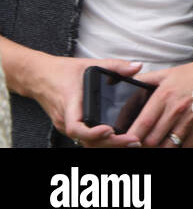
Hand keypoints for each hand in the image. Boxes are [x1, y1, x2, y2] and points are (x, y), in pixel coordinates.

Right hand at [27, 54, 143, 146]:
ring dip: (107, 144)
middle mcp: (66, 120)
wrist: (39, 77)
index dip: (92, 133)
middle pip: (86, 140)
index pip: (76, 127)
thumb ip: (115, 66)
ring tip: (131, 141)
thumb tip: (137, 67)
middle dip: (111, 143)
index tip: (109, 130)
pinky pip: (85, 139)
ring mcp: (66, 126)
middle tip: (133, 140)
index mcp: (70, 105)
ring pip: (86, 142)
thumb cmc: (62, 71)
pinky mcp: (69, 126)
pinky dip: (101, 141)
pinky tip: (118, 138)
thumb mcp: (90, 64)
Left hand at [124, 50, 192, 147]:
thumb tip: (118, 81)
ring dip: (159, 149)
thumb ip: (144, 80)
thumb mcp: (168, 72)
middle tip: (138, 146)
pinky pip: (188, 147)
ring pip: (168, 146)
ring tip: (155, 147)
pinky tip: (175, 147)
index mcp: (164, 95)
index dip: (131, 137)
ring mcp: (190, 120)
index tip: (125, 141)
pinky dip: (180, 150)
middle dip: (143, 146)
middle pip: (152, 139)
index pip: (143, 123)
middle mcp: (176, 109)